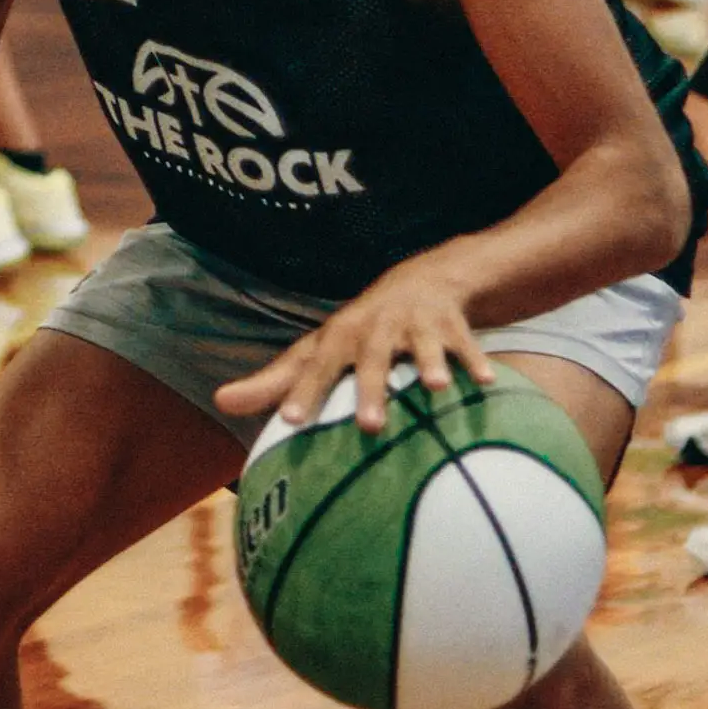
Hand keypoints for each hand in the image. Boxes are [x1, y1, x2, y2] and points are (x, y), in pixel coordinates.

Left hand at [211, 256, 495, 433]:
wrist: (419, 282)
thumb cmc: (357, 333)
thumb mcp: (316, 351)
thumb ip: (275, 381)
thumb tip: (220, 401)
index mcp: (339, 339)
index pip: (315, 367)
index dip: (301, 391)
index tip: (289, 421)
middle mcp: (375, 329)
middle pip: (371, 359)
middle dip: (370, 389)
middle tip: (369, 426)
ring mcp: (414, 325)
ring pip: (421, 345)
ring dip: (430, 364)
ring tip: (437, 389)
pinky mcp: (451, 325)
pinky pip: (465, 343)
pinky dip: (474, 362)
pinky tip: (487, 383)